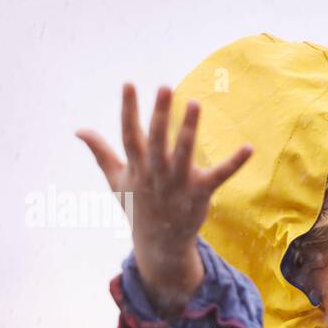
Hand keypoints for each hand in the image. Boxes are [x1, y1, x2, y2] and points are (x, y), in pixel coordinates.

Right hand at [76, 84, 252, 314]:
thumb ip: (100, 152)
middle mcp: (155, 173)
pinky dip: (234, 162)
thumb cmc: (136, 206)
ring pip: (183, 152)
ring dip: (189, 129)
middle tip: (165, 86)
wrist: (158, 243)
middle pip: (156, 139)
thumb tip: (78, 130)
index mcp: (136, 166)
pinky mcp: (200, 192)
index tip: (129, 84)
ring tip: (195, 103)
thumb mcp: (116, 179)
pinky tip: (248, 148)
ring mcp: (178, 183)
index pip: (129, 133)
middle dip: (159, 113)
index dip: (129, 108)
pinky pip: (219, 175)